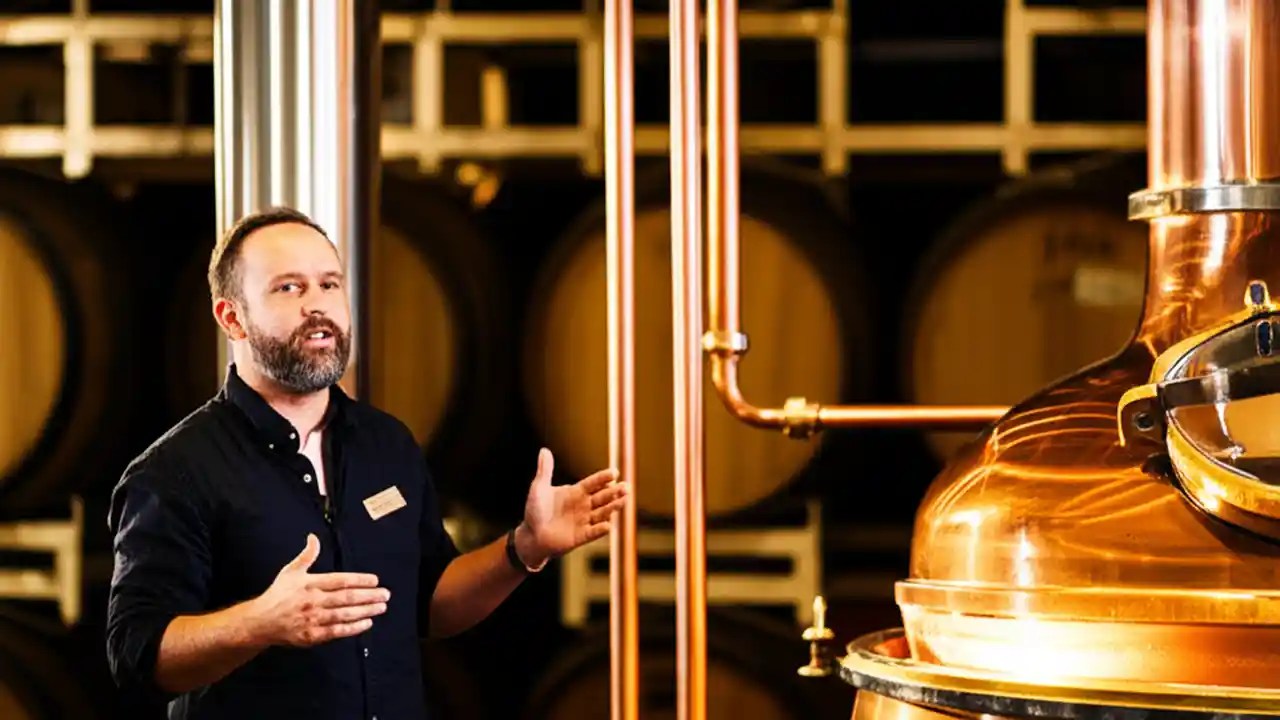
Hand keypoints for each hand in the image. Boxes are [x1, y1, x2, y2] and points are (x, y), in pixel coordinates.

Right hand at [248, 534, 389, 647]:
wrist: (260, 622)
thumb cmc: (277, 595)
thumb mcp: (290, 571)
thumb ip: (307, 555)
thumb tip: (313, 537)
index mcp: (310, 584)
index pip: (340, 580)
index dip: (359, 580)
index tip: (375, 580)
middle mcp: (313, 601)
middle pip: (346, 598)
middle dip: (368, 596)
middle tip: (385, 594)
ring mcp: (313, 619)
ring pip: (344, 614)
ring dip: (365, 611)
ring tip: (381, 607)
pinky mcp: (312, 636)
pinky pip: (336, 631)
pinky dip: (353, 628)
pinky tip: (367, 623)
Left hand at [518, 448, 627, 565]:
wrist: (531, 535)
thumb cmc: (535, 510)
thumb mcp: (538, 488)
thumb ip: (545, 470)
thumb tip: (544, 450)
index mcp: (576, 492)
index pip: (593, 483)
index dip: (603, 478)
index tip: (614, 472)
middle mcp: (584, 505)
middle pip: (603, 497)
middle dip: (615, 492)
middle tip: (626, 487)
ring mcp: (584, 521)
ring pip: (602, 513)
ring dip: (613, 507)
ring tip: (624, 500)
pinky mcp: (581, 536)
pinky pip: (593, 532)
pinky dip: (600, 529)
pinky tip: (608, 525)